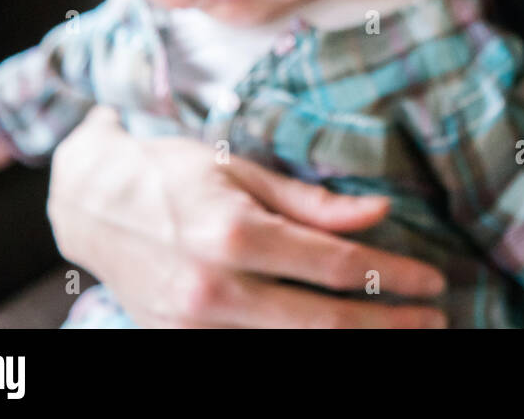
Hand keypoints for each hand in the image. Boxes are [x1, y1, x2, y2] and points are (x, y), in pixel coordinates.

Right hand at [48, 106, 448, 327]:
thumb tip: (379, 213)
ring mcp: (193, 326)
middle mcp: (213, 289)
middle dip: (388, 327)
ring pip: (292, 349)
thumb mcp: (243, 171)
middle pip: (324, 323)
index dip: (394, 277)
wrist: (88, 205)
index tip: (433, 281)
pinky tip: (337, 340)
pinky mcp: (178, 343)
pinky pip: (252, 353)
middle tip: (434, 322)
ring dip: (353, 346)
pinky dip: (299, 350)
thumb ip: (312, 202)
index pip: (336, 267)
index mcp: (234, 234)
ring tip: (399, 337)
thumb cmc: (172, 174)